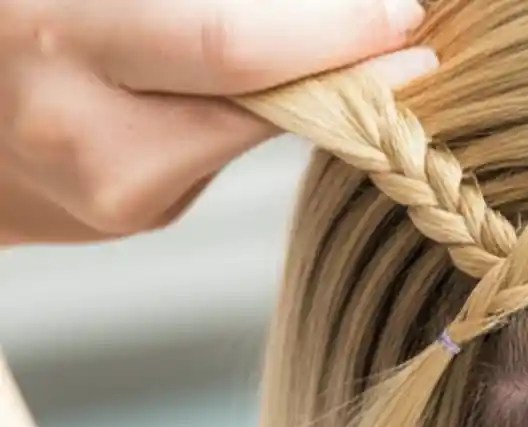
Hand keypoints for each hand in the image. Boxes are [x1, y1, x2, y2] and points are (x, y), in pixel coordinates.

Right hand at [0, 0, 435, 244]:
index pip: (238, 47)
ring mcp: (106, 197)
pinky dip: (249, 117)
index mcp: (62, 40)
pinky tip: (247, 91)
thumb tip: (307, 10)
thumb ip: (201, 0)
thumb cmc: (15, 15)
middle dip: (348, 73)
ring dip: (305, 94)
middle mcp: (83, 137)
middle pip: (263, 108)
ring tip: (331, 58)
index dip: (338, 31)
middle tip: (403, 41)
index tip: (402, 15)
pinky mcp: (128, 218)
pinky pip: (217, 154)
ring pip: (250, 136)